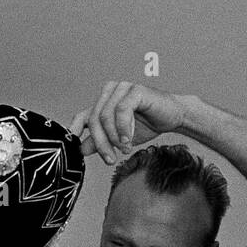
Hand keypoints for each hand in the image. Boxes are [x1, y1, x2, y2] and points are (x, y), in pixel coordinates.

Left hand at [68, 81, 187, 163]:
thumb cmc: (148, 123)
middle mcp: (109, 92)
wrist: (174, 116)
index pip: (82, 117)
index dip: (74, 132)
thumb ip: (102, 140)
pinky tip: (129, 139)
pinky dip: (124, 128)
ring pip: (106, 116)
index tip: (73, 149)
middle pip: (93, 120)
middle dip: (101, 143)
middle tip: (110, 158)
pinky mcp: (135, 90)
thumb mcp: (120, 137)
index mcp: (103, 101)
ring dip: (114, 137)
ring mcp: (122, 88)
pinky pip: (122, 110)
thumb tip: (82, 149)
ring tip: (125, 148)